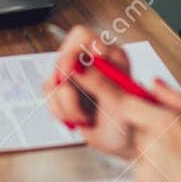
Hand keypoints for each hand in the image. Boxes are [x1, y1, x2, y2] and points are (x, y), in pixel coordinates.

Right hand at [42, 26, 140, 157]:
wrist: (125, 144)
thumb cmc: (131, 124)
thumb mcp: (118, 103)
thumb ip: (99, 82)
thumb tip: (79, 65)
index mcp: (111, 56)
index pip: (82, 37)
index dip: (71, 52)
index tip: (70, 73)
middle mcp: (93, 62)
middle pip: (61, 58)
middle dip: (65, 85)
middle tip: (76, 101)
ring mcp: (78, 77)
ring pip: (52, 80)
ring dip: (64, 104)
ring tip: (84, 117)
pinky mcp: (67, 92)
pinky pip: (49, 96)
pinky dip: (60, 111)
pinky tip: (77, 119)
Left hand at [89, 73, 180, 181]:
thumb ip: (174, 99)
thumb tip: (151, 83)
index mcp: (166, 125)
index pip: (123, 101)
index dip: (114, 93)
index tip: (99, 82)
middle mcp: (149, 147)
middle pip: (134, 130)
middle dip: (149, 134)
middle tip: (179, 149)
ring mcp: (142, 173)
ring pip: (138, 155)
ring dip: (153, 158)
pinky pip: (138, 178)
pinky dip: (152, 181)